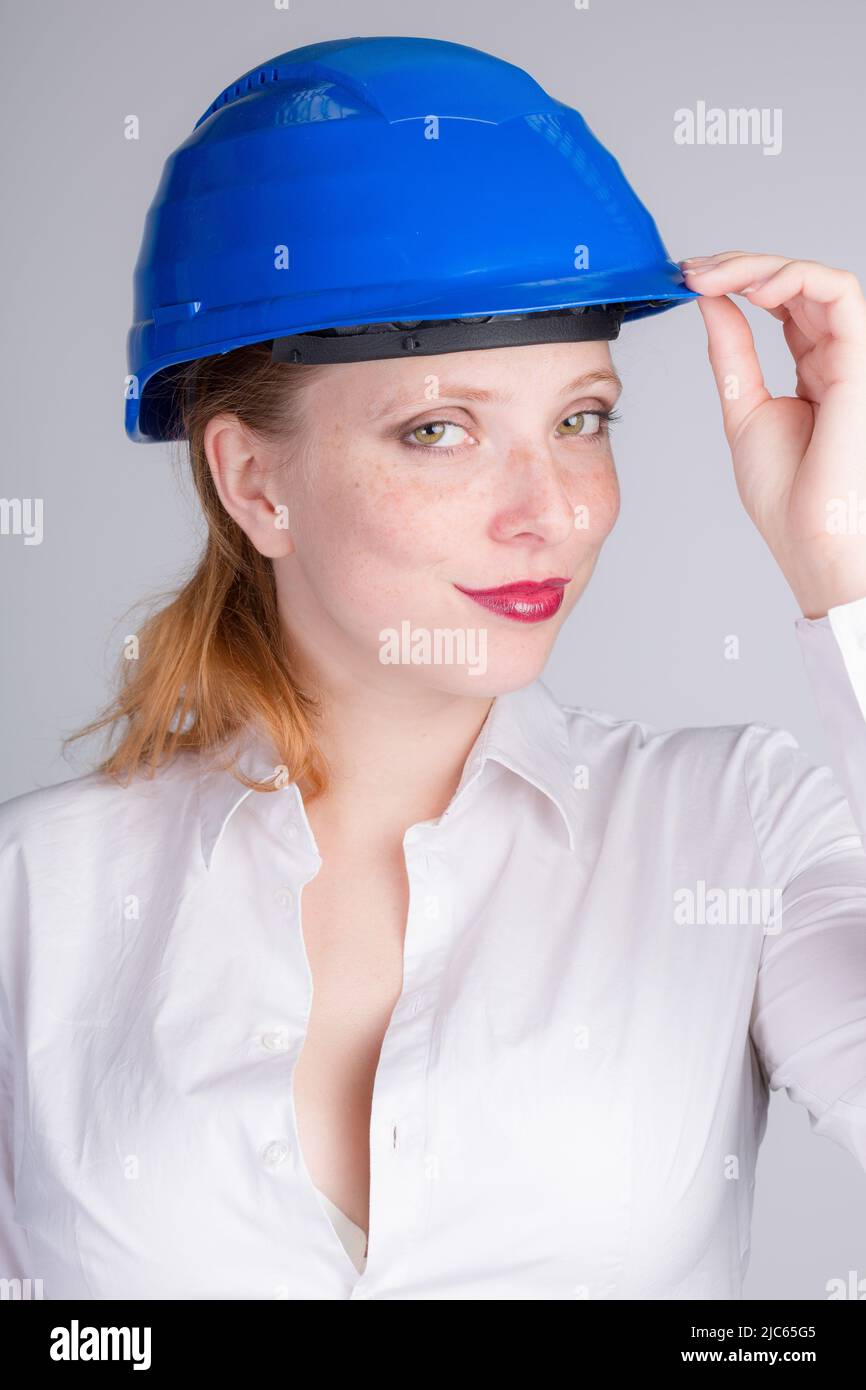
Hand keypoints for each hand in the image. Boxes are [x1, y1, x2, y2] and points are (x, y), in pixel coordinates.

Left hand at [679, 251, 865, 618]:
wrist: (810, 537)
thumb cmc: (786, 493)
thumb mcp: (742, 409)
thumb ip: (732, 352)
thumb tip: (711, 300)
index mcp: (810, 369)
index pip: (780, 302)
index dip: (736, 281)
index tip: (687, 280)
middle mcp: (834, 355)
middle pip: (795, 283)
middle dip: (739, 265)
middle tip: (691, 271)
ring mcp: (849, 355)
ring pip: (814, 278)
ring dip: (759, 265)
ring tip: (713, 276)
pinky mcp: (858, 358)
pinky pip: (839, 291)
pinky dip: (794, 275)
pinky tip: (752, 287)